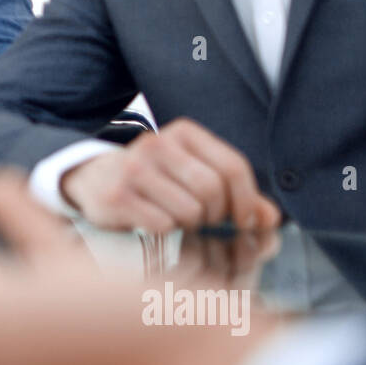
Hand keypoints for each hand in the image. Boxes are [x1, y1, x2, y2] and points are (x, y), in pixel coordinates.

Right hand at [61, 118, 281, 233]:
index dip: (247, 200)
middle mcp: (158, 143)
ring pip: (189, 211)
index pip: (233, 166)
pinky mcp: (117, 195)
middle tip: (206, 220)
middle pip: (212, 190)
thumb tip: (272, 219)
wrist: (93, 179)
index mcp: (184, 132)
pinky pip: (163, 225)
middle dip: (216, 214)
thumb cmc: (155, 181)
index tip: (245, 220)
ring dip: (189, 224)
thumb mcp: (194, 175)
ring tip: (177, 218)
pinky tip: (154, 222)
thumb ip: (236, 195)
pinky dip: (165, 232)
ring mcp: (135, 169)